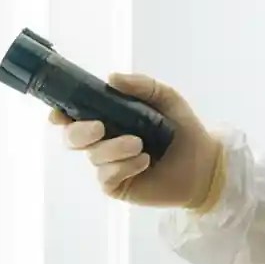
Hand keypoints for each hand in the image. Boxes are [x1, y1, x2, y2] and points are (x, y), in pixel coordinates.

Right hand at [49, 73, 221, 207]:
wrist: (204, 163)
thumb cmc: (182, 128)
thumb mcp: (166, 97)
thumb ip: (141, 85)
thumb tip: (111, 77)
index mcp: (108, 118)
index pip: (73, 116)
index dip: (61, 115)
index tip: (61, 114)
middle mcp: (103, 141)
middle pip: (72, 138)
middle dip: (80, 132)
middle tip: (101, 127)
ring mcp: (109, 165)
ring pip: (93, 157)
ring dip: (114, 148)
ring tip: (141, 145)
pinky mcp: (117, 186)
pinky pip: (106, 176)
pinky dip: (124, 166)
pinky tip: (144, 162)